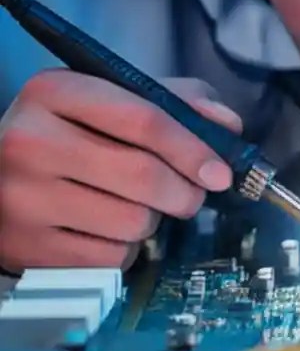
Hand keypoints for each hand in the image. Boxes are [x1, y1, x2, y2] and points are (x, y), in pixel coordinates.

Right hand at [0, 74, 241, 272]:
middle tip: (190, 195)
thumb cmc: (71, 135)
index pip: (144, 119)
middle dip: (185, 192)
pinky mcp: (25, 246)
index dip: (193, 149)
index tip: (220, 172)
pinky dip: (124, 250)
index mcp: (54, 91)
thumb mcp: (114, 100)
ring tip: (133, 207)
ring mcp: (22, 197)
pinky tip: (106, 231)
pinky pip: (110, 258)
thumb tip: (225, 124)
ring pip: (133, 221)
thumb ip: (176, 101)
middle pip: (143, 175)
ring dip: (151, 221)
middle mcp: (28, 140)